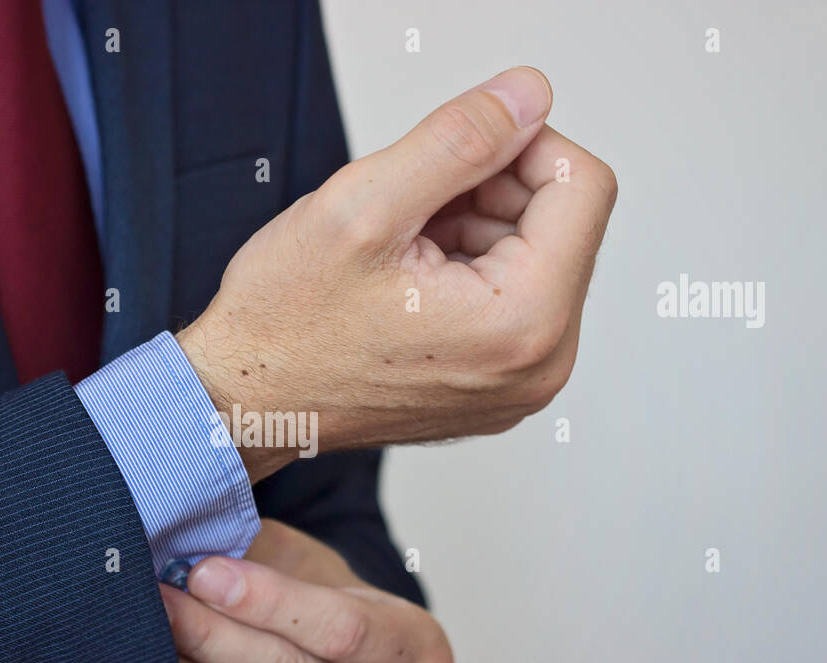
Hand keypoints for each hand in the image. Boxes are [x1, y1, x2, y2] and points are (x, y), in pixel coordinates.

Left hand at [143, 520, 452, 662]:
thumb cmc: (319, 604)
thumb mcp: (311, 563)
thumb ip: (265, 554)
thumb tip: (194, 547)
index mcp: (417, 653)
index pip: (343, 629)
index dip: (268, 601)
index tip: (206, 574)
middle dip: (214, 633)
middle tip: (160, 598)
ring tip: (146, 636)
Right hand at [176, 66, 616, 481]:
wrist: (243, 402)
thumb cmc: (285, 327)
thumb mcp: (363, 207)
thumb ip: (459, 140)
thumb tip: (528, 96)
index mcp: (523, 326)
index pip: (583, 185)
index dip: (518, 144)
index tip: (449, 156)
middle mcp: (540, 368)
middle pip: (563, 223)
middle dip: (489, 194)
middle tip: (406, 213)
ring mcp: (521, 384)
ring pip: (535, 255)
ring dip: (472, 228)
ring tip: (395, 253)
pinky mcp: (498, 387)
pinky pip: (513, 298)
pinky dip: (465, 269)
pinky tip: (403, 281)